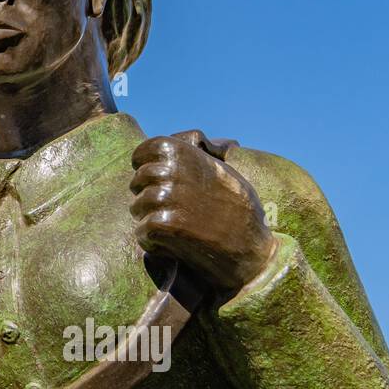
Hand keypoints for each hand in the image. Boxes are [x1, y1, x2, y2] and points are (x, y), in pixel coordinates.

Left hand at [129, 132, 277, 291]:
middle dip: (145, 196)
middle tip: (166, 210)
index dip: (142, 166)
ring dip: (148, 220)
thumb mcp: (222, 170)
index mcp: (184, 153)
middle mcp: (172, 171)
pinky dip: (151, 241)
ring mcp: (167, 197)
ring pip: (137, 206)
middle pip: (137, 181)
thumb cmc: (239, 209)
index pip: (143, 151)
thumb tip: (187, 140)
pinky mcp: (164, 224)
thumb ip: (197, 156)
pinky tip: (170, 245)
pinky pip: (141, 231)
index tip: (150, 178)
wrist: (251, 248)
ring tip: (172, 228)